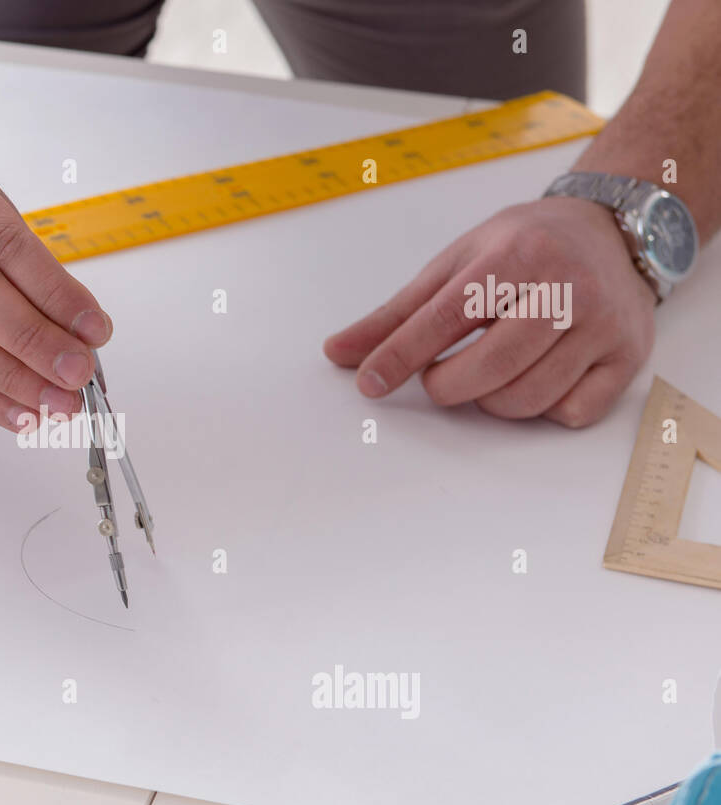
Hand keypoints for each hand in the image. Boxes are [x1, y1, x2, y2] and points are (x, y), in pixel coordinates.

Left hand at [323, 197, 656, 426]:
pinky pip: (569, 413)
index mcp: (518, 255)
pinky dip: (541, 409)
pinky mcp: (628, 357)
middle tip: (439, 377)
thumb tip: (337, 353)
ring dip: (490, 400)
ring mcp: (603, 325)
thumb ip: (398, 313)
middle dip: (447, 386)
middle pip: (489, 368)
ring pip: (526, 399)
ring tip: (488, 371)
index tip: (369, 383)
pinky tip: (535, 376)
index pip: (447, 317)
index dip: (402, 355)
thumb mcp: (456, 263)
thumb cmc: (523, 248)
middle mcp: (568, 288)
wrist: (612, 230)